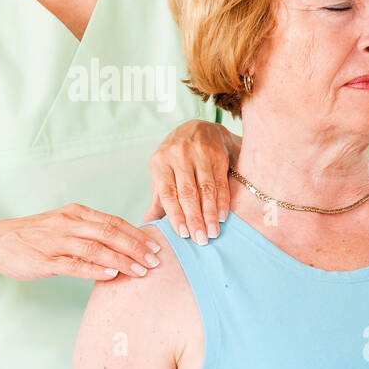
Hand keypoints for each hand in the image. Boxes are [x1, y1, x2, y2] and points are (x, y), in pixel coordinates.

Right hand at [0, 204, 161, 282]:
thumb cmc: (35, 236)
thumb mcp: (63, 225)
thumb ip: (89, 231)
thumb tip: (122, 244)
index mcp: (75, 213)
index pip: (113, 221)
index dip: (136, 234)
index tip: (155, 245)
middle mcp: (68, 223)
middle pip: (109, 232)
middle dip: (135, 247)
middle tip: (155, 260)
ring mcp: (55, 241)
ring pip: (95, 248)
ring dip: (121, 259)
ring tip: (140, 271)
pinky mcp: (45, 260)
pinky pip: (74, 264)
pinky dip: (95, 269)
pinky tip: (112, 274)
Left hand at [144, 119, 239, 243]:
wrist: (199, 128)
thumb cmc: (176, 158)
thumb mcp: (162, 172)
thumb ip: (158, 200)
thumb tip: (146, 226)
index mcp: (160, 162)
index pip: (168, 192)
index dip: (176, 214)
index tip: (183, 234)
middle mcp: (179, 156)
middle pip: (188, 192)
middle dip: (194, 218)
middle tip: (200, 240)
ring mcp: (199, 153)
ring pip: (206, 188)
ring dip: (210, 213)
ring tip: (212, 233)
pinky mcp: (217, 154)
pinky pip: (220, 182)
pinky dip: (222, 201)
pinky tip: (222, 216)